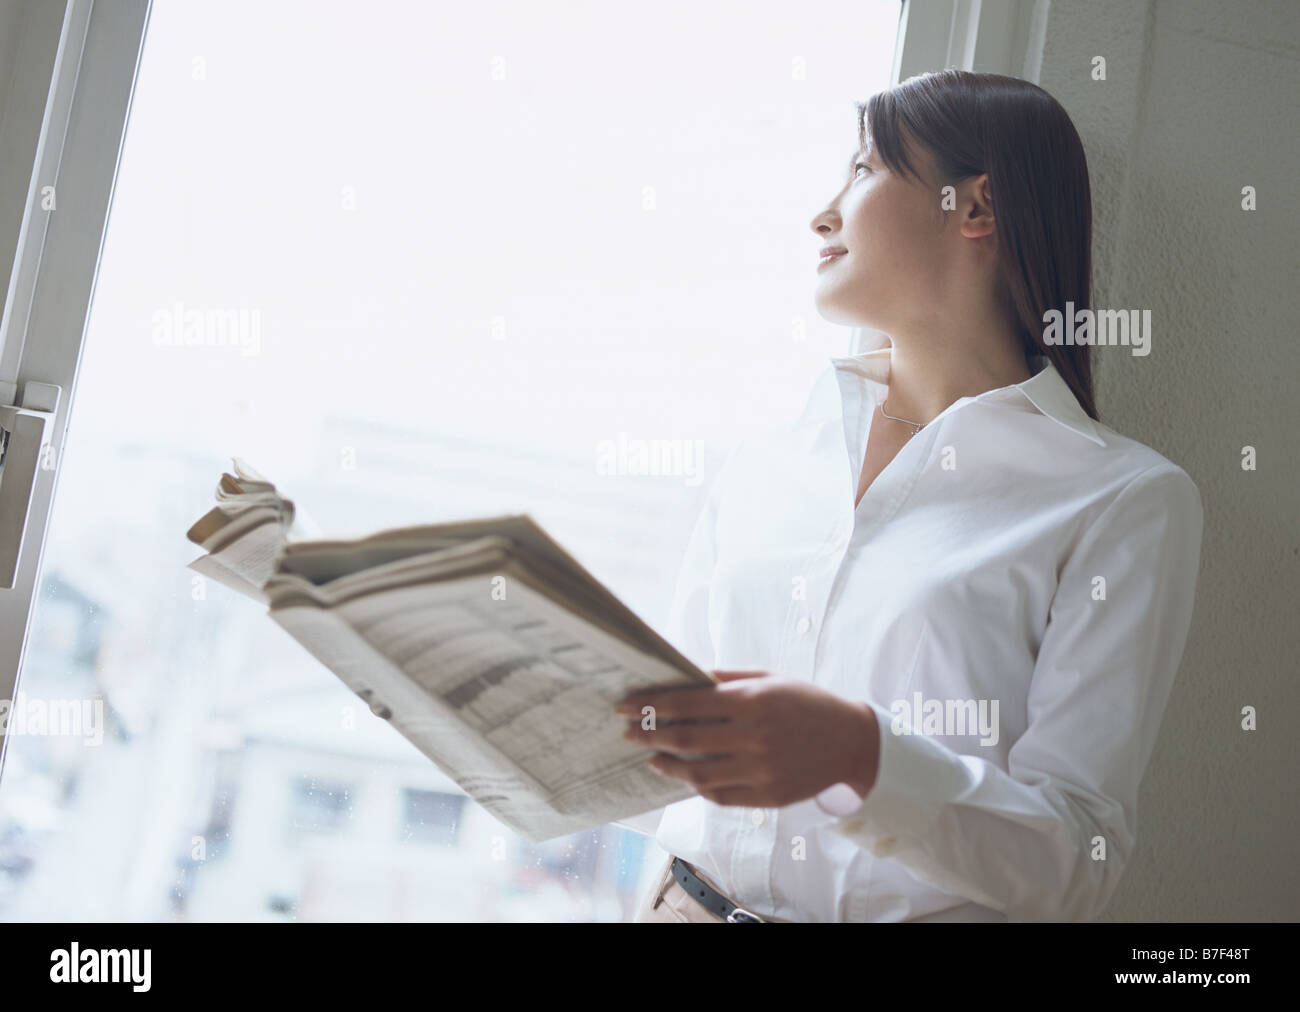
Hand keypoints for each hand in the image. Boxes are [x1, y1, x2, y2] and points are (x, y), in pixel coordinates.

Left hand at [615, 670, 879, 807]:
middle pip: (684, 740)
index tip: (624, 705)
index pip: (686, 704)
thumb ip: (728, 679)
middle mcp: (752, 737)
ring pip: (698, 775)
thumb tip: (687, 678)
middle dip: (649, 735)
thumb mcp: (770, 679)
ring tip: (653, 758)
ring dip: (668, 766)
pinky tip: (686, 776)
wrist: (851, 741)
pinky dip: (698, 787)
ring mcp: (759, 770)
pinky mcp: (767, 796)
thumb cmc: (807, 702)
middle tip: (628, 732)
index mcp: (751, 702)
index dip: (650, 705)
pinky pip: (720, 796)